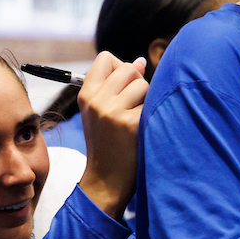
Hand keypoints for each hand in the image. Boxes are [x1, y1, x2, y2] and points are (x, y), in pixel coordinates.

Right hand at [77, 52, 147, 219]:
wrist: (107, 180)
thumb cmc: (109, 144)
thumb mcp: (100, 112)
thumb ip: (116, 86)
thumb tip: (140, 61)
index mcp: (86, 95)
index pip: (106, 58)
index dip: (121, 67)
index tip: (124, 86)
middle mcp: (97, 101)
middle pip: (129, 68)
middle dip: (137, 83)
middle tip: (133, 107)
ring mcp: (113, 112)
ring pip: (143, 83)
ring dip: (147, 99)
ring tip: (137, 119)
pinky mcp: (131, 124)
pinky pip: (152, 102)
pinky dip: (153, 114)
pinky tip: (144, 129)